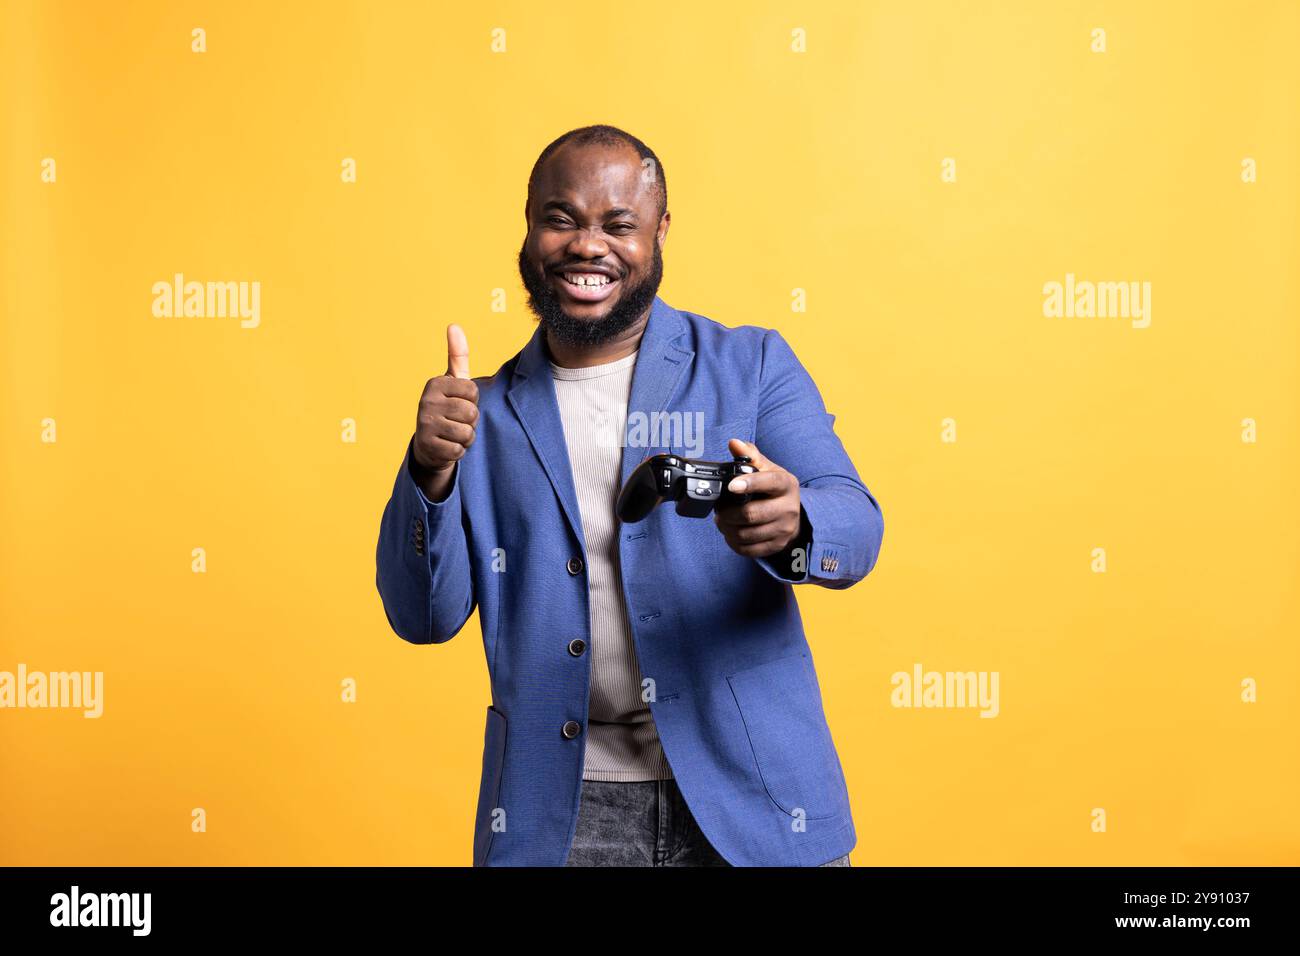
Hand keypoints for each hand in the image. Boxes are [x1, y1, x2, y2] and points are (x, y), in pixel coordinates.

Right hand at [411, 324, 478, 500]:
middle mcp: (426, 401)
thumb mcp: (453, 382)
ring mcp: (425, 424)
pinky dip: (459, 451)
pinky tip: (448, 445)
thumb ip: (458, 355)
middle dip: (471, 420)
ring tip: (453, 433)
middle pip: (471, 412)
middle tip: (457, 420)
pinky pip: (459, 450)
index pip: (473, 391)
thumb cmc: (446, 408)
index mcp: (435, 383)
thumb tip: (454, 325)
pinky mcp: (428, 445)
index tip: (459, 402)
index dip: (473, 401)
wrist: (429, 445)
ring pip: (467, 432)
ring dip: (466, 437)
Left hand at [712, 438, 802, 557]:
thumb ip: (749, 456)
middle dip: (728, 513)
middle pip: (752, 514)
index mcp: (786, 484)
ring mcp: (784, 529)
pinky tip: (730, 533)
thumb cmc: (774, 489)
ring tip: (721, 521)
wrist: (793, 514)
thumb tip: (734, 444)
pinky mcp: (777, 546)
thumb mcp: (767, 469)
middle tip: (718, 510)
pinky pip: (749, 550)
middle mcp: (789, 508)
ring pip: (747, 534)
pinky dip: (734, 543)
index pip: (770, 483)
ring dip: (727, 529)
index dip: (749, 484)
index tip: (731, 486)